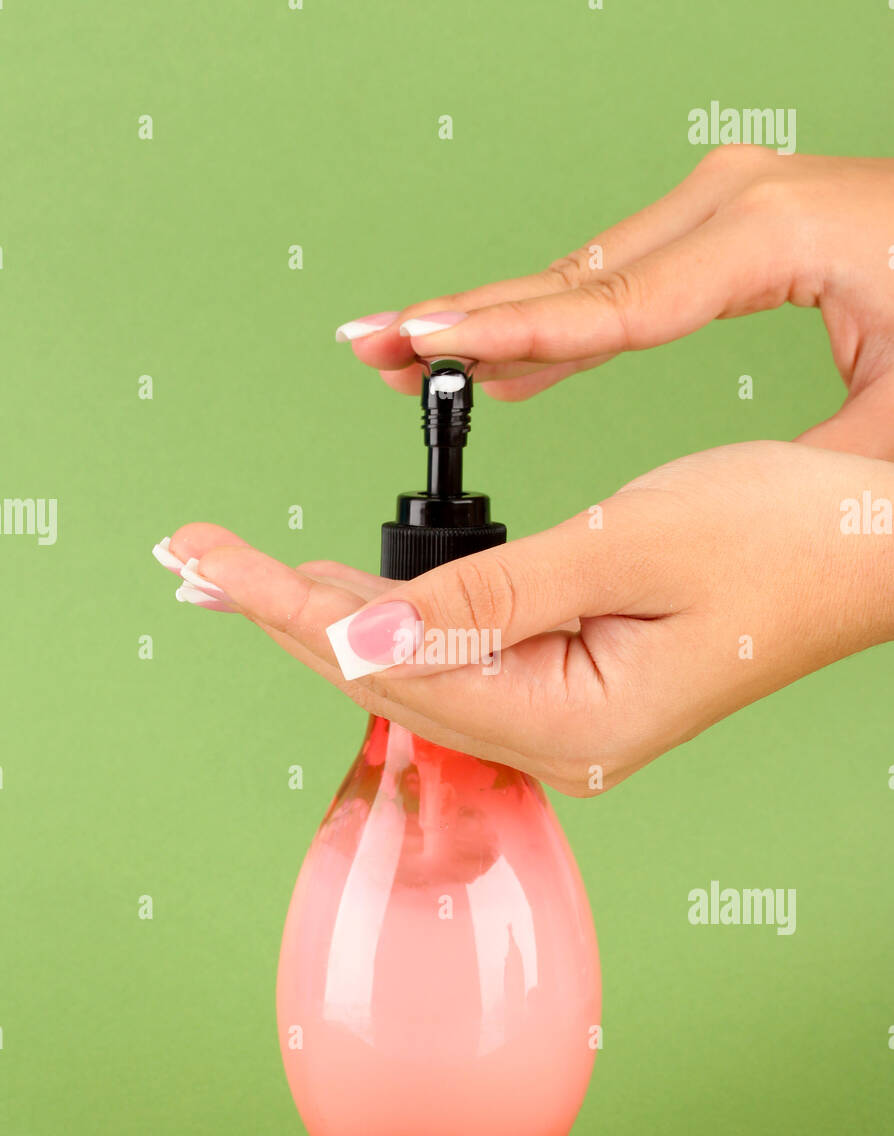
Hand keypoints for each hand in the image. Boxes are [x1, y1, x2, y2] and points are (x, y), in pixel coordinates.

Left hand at [158, 441, 892, 795]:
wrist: (879, 551)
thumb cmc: (788, 542)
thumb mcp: (629, 548)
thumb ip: (489, 597)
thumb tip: (360, 629)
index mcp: (567, 720)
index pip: (385, 663)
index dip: (284, 606)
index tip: (204, 560)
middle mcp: (558, 739)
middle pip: (387, 676)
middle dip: (285, 612)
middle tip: (195, 558)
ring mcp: (568, 719)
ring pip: (418, 669)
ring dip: (332, 614)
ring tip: (243, 572)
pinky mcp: (579, 687)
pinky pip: (462, 659)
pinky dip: (398, 617)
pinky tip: (350, 596)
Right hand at [337, 149, 893, 458]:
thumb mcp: (886, 435)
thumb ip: (781, 477)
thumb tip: (709, 530)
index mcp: (780, 235)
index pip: (616, 301)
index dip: (511, 335)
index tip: (428, 348)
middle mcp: (742, 205)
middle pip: (576, 277)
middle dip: (467, 318)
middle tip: (373, 343)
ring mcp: (733, 210)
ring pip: (585, 276)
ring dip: (493, 321)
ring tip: (405, 353)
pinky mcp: (732, 231)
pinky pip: (619, 281)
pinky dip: (552, 321)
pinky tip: (504, 357)